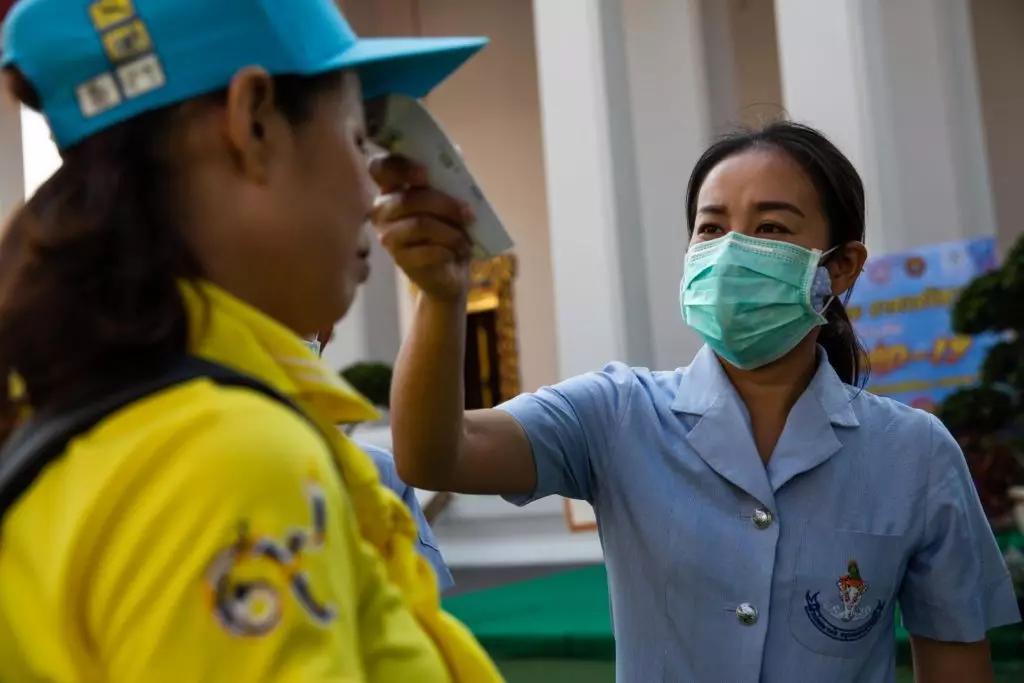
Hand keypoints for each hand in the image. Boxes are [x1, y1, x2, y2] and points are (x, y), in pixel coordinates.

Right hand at [369, 154, 473, 301]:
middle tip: (469, 213)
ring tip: (465, 237)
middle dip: (444, 204)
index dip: (400, 167)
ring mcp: (387, 236)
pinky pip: (426, 250)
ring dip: (450, 230)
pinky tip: (455, 252)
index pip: (379, 167)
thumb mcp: (451, 199)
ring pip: (419, 224)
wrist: (449, 270)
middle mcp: (382, 210)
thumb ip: (449, 177)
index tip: (425, 174)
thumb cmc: (447, 229)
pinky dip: (448, 249)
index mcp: (392, 189)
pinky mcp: (400, 260)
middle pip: (407, 199)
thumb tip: (457, 153)